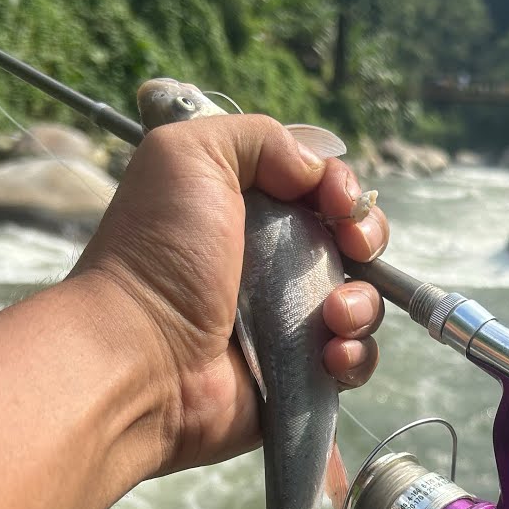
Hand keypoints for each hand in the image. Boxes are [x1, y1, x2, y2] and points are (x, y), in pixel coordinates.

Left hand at [69, 115, 389, 476]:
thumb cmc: (161, 253)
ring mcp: (287, 317)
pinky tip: (330, 357)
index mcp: (248, 207)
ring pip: (362, 300)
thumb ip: (259, 138)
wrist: (141, 355)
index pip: (322, 186)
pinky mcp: (298, 370)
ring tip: (334, 317)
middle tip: (353, 249)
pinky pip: (354, 359)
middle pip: (352, 238)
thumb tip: (317, 171)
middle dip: (367, 239)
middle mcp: (270, 259)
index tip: (338, 202)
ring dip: (363, 303)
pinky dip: (355, 356)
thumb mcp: (189, 154)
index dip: (342, 188)